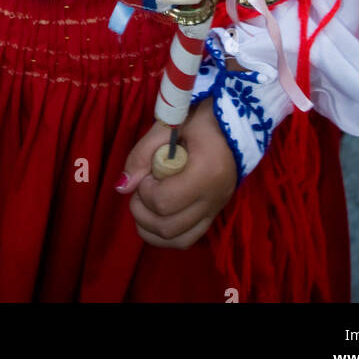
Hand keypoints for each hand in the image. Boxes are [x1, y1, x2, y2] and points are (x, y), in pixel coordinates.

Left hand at [117, 100, 237, 248]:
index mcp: (206, 173)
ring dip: (151, 228)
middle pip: (168, 227)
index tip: (147, 172)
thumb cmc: (203, 118)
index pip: (163, 201)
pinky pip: (188, 238)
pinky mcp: (214, 214)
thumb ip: (143, 153)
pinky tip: (156, 214)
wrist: (236, 122)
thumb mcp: (170, 125)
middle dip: (142, 211)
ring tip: (145, 203)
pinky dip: (166, 233)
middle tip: (142, 187)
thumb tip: (122, 187)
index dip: (144, 190)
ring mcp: (216, 210)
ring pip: (177, 240)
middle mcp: (213, 199)